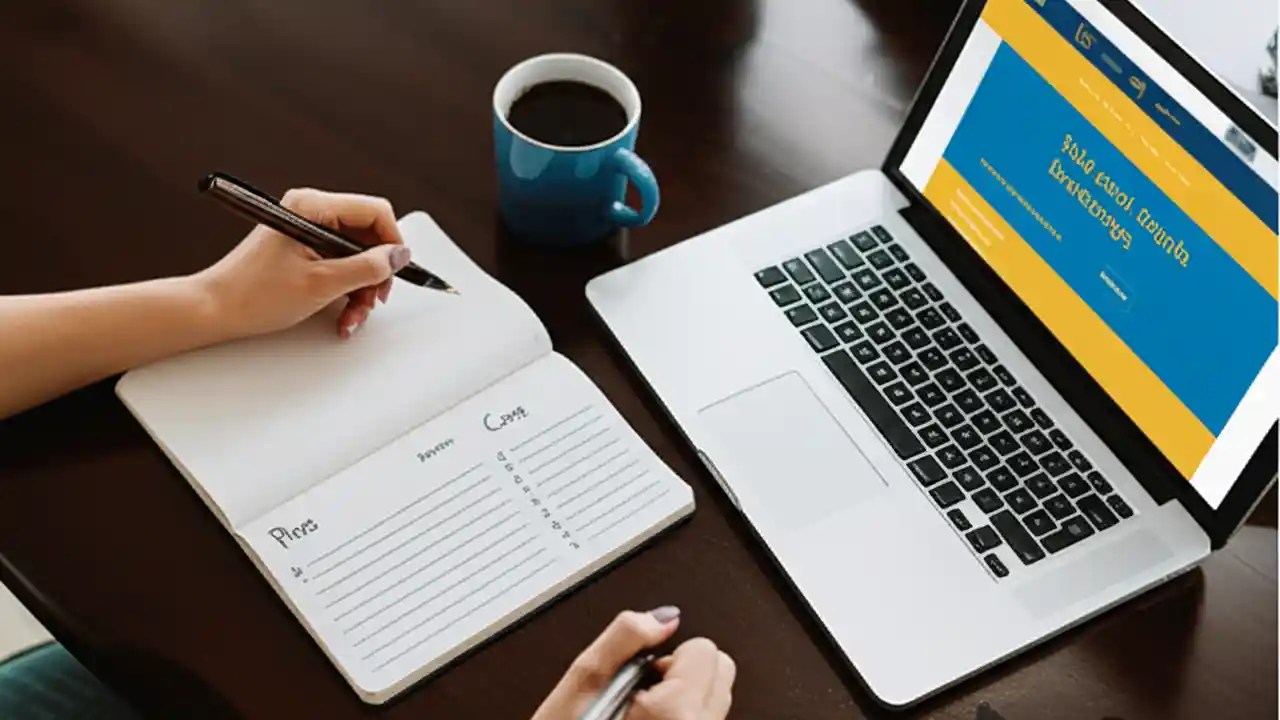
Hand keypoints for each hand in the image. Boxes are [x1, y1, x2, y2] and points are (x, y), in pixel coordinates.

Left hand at [195, 187, 411, 339]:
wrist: (214, 309)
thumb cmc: (254, 294)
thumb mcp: (322, 284)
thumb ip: (367, 267)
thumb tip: (398, 256)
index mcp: (313, 206)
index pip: (375, 212)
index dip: (392, 243)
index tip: (396, 271)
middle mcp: (311, 211)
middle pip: (367, 236)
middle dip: (374, 274)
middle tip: (371, 300)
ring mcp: (306, 229)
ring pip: (356, 255)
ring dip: (360, 288)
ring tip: (351, 316)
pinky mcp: (302, 247)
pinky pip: (338, 263)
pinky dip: (345, 289)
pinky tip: (340, 314)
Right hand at [532, 607, 735, 719]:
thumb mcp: (578, 688)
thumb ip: (623, 638)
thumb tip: (660, 618)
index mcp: (675, 715)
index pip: (705, 649)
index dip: (666, 655)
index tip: (640, 675)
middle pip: (722, 671)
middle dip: (683, 671)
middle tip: (640, 694)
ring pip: (715, 700)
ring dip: (683, 698)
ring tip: (640, 717)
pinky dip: (682, 719)